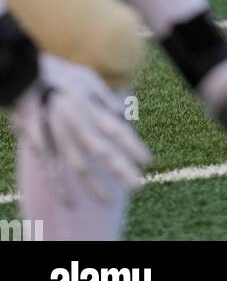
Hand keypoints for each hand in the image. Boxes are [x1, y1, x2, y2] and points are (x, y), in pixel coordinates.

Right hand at [7, 56, 150, 203]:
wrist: (25, 77)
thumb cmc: (60, 76)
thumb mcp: (88, 80)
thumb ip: (107, 100)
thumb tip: (124, 114)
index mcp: (89, 107)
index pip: (116, 130)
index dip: (132, 147)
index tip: (147, 161)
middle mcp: (76, 124)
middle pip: (102, 152)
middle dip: (121, 171)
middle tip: (138, 187)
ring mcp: (57, 136)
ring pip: (78, 166)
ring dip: (94, 186)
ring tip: (108, 201)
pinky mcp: (40, 145)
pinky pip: (52, 170)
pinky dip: (60, 189)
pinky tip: (70, 204)